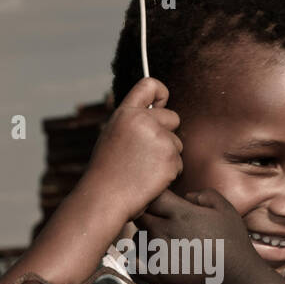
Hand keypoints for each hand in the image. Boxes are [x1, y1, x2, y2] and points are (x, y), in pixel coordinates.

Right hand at [83, 77, 182, 221]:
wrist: (105, 198)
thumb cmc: (106, 172)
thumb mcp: (112, 137)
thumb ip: (133, 124)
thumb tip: (154, 115)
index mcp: (125, 113)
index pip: (150, 85)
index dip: (161, 93)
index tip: (162, 104)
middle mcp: (143, 121)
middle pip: (173, 117)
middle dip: (167, 134)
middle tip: (148, 153)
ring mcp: (159, 139)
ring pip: (177, 143)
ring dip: (167, 157)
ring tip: (143, 170)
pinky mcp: (170, 159)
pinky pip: (178, 163)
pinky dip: (169, 173)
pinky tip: (149, 180)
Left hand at [133, 188, 256, 283]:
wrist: (237, 279)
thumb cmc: (233, 243)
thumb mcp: (226, 208)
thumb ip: (204, 195)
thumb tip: (185, 196)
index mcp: (179, 212)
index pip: (151, 196)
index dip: (153, 196)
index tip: (161, 202)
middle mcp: (164, 231)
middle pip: (139, 216)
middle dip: (146, 216)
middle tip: (159, 223)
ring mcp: (158, 254)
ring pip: (136, 240)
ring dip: (143, 238)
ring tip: (159, 243)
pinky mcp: (157, 275)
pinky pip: (133, 265)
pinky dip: (137, 262)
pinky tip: (148, 260)